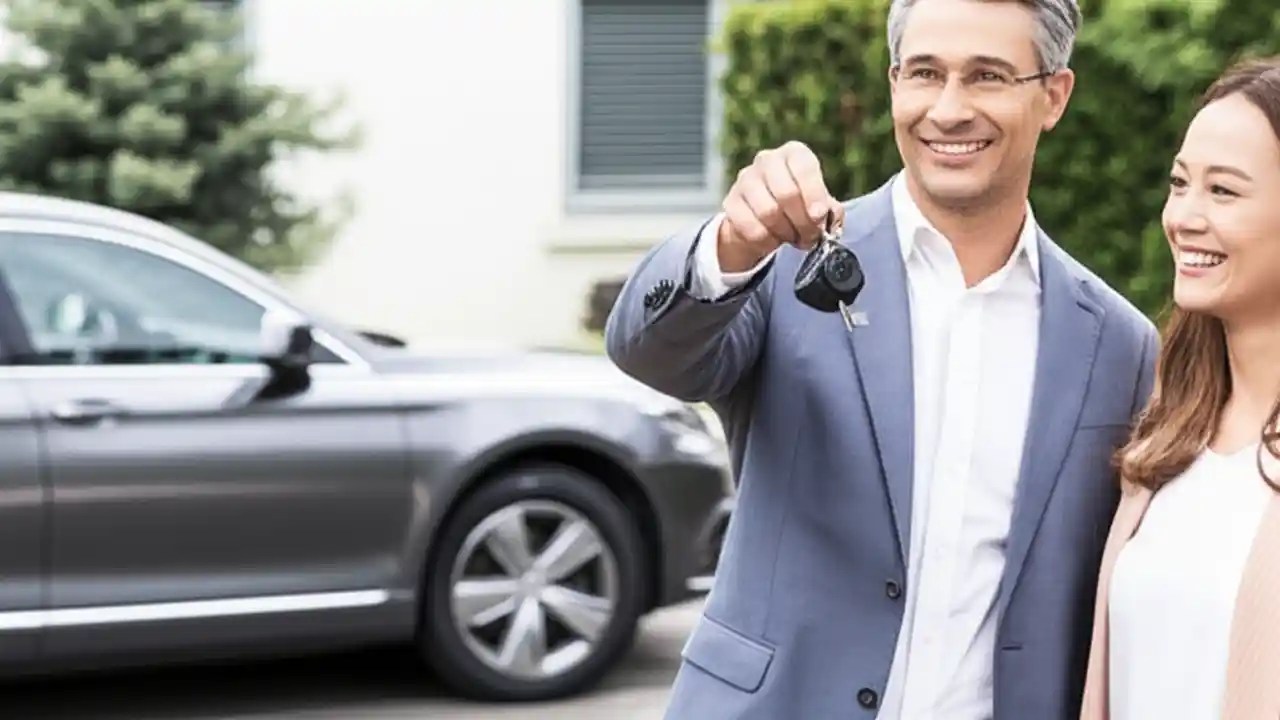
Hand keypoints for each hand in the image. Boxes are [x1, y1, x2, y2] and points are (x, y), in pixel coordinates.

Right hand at [717, 140, 844, 272]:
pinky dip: (766, 240)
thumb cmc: (798, 206)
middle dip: (802, 221)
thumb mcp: (819, 204)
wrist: (763, 217)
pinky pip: (751, 227)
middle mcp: (767, 160)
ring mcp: (745, 179)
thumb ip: (830, 211)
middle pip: (786, 193)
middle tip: (809, 236)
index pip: (804, 167)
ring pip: (768, 212)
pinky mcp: (730, 201)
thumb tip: (826, 218)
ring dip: (785, 232)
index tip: (819, 217)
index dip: (814, 195)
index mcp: (794, 153)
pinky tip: (772, 239)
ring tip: (792, 236)